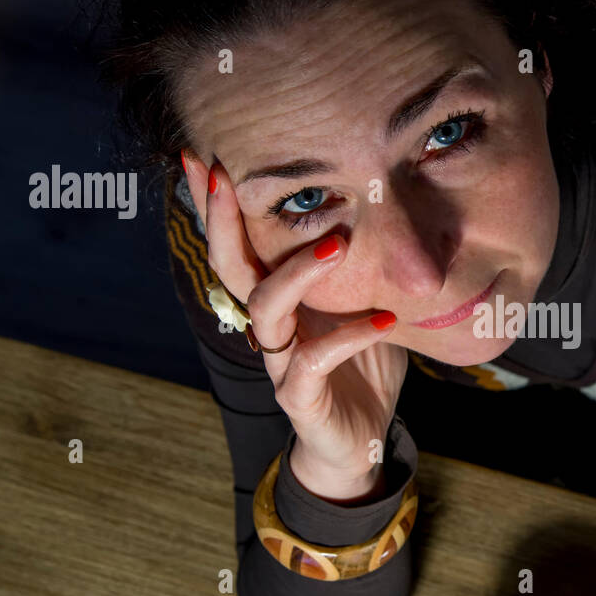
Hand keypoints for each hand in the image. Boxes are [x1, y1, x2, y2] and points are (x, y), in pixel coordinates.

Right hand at [183, 154, 408, 498]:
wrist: (359, 440)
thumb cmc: (359, 366)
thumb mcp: (364, 304)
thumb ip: (364, 266)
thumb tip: (394, 205)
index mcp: (280, 301)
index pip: (239, 245)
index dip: (217, 206)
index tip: (201, 156)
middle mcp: (270, 327)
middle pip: (231, 269)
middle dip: (223, 221)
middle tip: (229, 176)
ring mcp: (281, 364)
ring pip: (266, 311)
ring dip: (297, 273)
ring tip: (338, 242)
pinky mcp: (301, 399)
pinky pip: (316, 362)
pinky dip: (352, 336)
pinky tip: (386, 319)